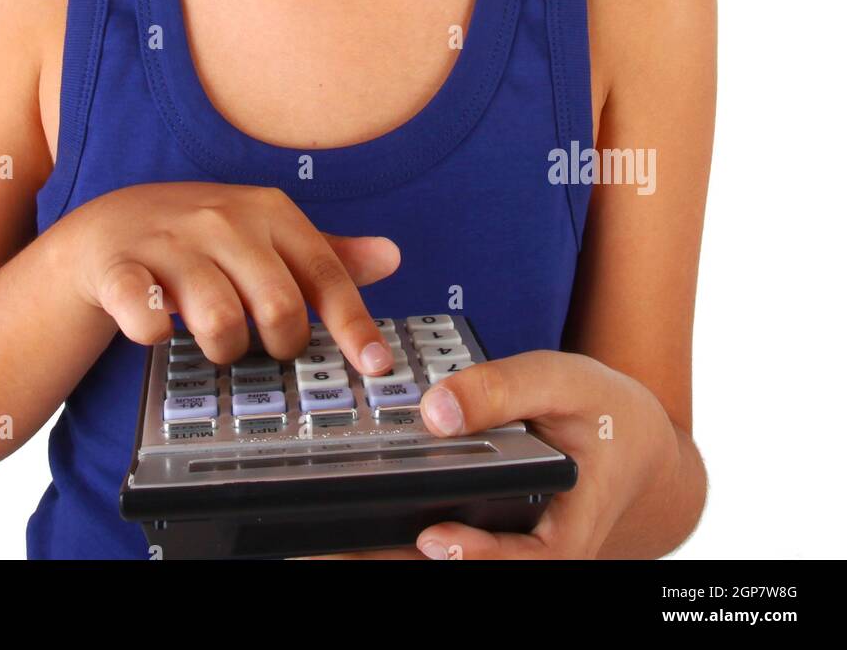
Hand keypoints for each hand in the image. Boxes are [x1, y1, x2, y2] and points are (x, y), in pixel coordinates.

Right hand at [60, 180, 400, 374]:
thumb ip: (326, 253)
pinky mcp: (120, 269)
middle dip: (280, 344)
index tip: (375, 365)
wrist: (110, 225)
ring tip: (217, 340)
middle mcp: (222, 220)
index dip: (353, 323)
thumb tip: (392, 256)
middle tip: (265, 346)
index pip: (324, 273)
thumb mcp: (266, 235)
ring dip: (224, 349)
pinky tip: (159, 331)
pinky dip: (154, 334)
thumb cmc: (202, 238)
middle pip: (278, 306)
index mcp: (266, 212)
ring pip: (219, 321)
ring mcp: (169, 242)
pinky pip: (146, 318)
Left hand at [297, 350, 677, 559]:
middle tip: (331, 548)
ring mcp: (504, 550)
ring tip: (318, 544)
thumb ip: (503, 390)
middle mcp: (531, 552)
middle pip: (462, 568)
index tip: (434, 538)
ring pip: (439, 562)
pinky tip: (342, 527)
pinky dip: (392, 537)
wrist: (632, 444)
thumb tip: (435, 408)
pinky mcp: (482, 537)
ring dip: (382, 552)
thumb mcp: (564, 382)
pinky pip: (438, 544)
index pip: (527, 560)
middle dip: (395, 558)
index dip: (479, 555)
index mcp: (566, 528)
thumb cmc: (604, 412)